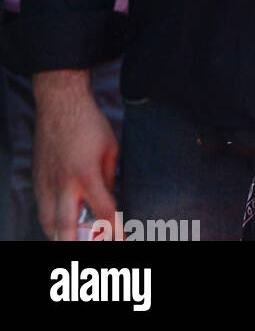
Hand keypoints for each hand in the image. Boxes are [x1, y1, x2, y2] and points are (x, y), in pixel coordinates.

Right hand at [32, 71, 118, 240]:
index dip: (113, 230)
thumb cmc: (90, 124)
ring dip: (61, 235)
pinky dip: (51, 221)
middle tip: (88, 247)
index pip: (103, 211)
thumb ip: (110, 177)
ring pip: (48, 223)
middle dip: (76, 244)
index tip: (120, 240)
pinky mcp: (37, 181)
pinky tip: (62, 223)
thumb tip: (109, 198)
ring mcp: (47, 184)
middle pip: (66, 227)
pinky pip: (42, 209)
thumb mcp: (111, 148)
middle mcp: (64, 184)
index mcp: (86, 175)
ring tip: (75, 239)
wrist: (60, 105)